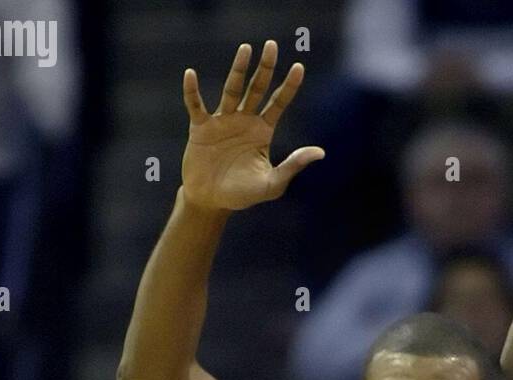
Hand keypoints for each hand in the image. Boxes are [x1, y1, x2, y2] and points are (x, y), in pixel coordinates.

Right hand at [181, 40, 323, 211]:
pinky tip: (191, 75)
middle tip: (272, 45)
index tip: (299, 66)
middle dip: (265, 68)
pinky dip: (192, 91)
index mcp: (262, 131)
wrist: (212, 201)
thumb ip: (294, 165)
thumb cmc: (243, 194)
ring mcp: (222, 121)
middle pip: (257, 88)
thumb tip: (321, 152)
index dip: (289, 86)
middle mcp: (244, 121)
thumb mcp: (273, 183)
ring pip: (232, 90)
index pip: (279, 103)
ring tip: (246, 48)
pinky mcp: (201, 128)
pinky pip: (195, 105)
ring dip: (238, 69)